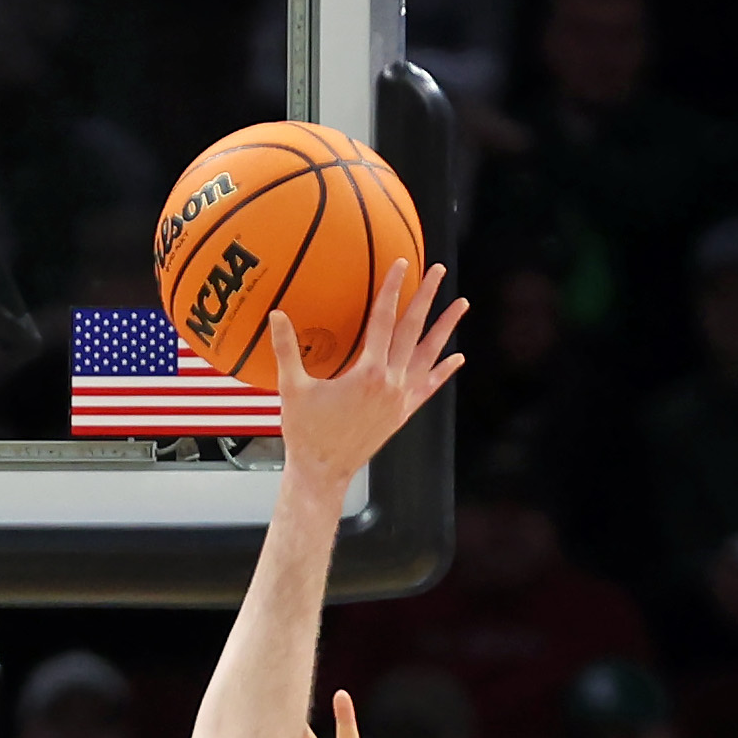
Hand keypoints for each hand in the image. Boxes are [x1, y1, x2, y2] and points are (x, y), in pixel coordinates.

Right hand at [271, 260, 467, 487]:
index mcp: (368, 372)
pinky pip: (429, 388)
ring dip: (446, 328)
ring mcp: (401, 399)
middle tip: (438, 271)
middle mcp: (391, 383)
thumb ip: (286, 350)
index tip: (401, 265)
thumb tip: (276, 315)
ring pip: (429, 355)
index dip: (391, 289)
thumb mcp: (293, 389)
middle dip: (426, 298)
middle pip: (413, 330)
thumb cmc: (306, 432)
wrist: (324, 472)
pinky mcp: (403, 414)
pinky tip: (457, 358)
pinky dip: (443, 372)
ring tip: (461, 304)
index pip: (383, 320)